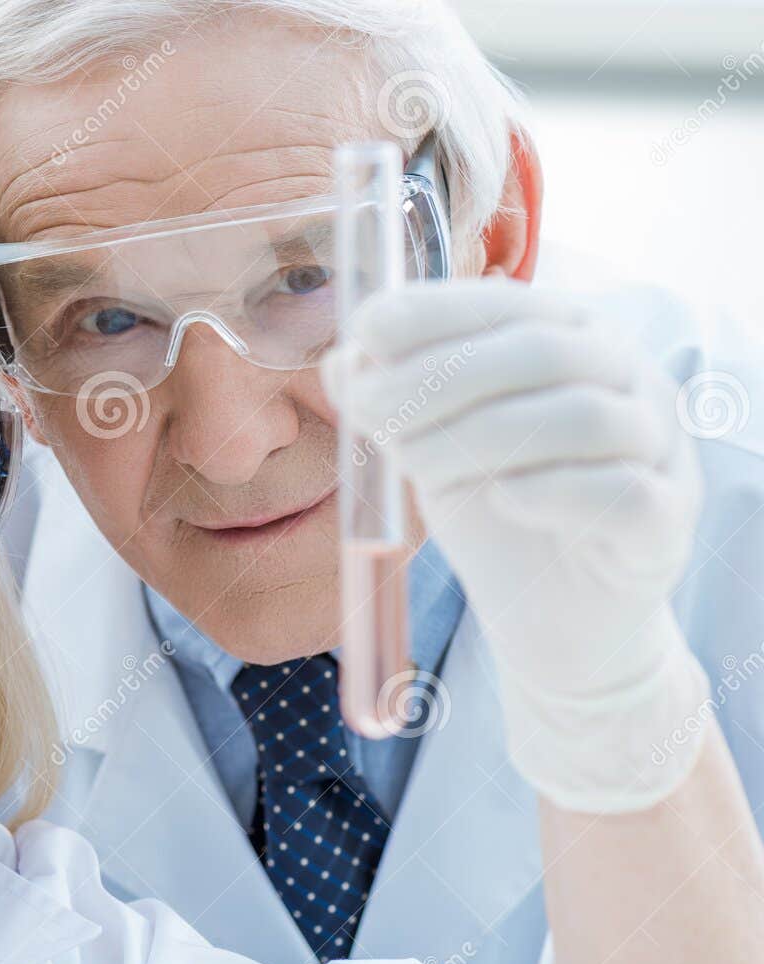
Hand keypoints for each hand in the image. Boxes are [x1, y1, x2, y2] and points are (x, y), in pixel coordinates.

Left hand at [324, 278, 710, 811]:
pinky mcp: (668, 521)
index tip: (366, 332)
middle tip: (369, 412)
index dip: (433, 313)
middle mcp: (629, 378)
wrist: (557, 615)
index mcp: (571, 339)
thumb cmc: (496, 511)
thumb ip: (390, 403)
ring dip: (480, 436)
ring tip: (415, 465)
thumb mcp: (429, 447)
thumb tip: (341, 360)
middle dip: (440, 376)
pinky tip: (503, 500)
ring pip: (583, 415)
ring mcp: (660, 447)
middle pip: (544, 350)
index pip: (507, 302)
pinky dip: (553, 490)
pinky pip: (624, 491)